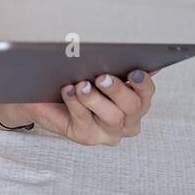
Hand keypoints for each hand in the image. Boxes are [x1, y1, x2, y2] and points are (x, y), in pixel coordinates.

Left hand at [0, 69, 157, 144]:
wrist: (47, 102)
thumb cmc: (77, 84)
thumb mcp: (97, 74)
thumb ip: (115, 68)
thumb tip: (129, 56)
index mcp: (136, 103)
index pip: (146, 93)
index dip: (143, 83)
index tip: (134, 72)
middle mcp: (127, 121)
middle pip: (133, 106)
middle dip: (118, 89)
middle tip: (102, 77)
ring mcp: (108, 132)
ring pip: (111, 116)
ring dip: (95, 98)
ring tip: (81, 85)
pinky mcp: (87, 137)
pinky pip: (84, 119)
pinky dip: (75, 103)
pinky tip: (68, 91)